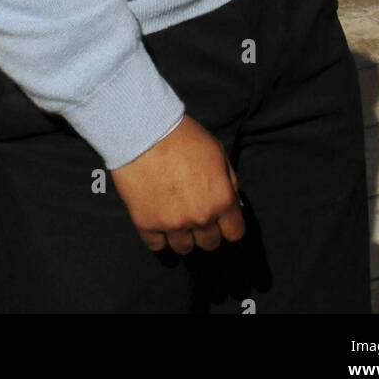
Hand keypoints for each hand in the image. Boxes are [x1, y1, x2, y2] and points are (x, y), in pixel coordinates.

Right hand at [110, 114, 244, 254]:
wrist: (144, 130)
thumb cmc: (184, 137)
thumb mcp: (218, 153)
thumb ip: (229, 182)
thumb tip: (233, 204)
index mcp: (222, 200)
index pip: (234, 233)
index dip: (228, 226)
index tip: (221, 221)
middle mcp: (200, 217)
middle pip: (210, 244)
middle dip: (206, 231)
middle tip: (195, 215)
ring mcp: (172, 224)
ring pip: (184, 248)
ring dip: (183, 236)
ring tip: (175, 218)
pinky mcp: (146, 224)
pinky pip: (157, 246)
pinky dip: (158, 237)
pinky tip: (158, 221)